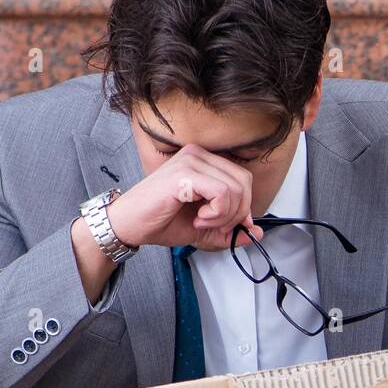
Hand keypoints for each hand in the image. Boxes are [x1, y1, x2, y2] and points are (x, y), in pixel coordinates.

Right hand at [107, 143, 263, 252]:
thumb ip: (231, 231)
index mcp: (204, 162)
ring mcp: (191, 161)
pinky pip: (222, 192)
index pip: (243, 178)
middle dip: (236, 213)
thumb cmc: (160, 220)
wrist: (131, 224)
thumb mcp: (205, 230)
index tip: (228, 225)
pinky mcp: (185, 173)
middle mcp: (198, 155)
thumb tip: (256, 232)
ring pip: (235, 189)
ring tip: (203, 222)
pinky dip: (217, 213)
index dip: (243, 207)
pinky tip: (199, 218)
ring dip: (224, 215)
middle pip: (244, 182)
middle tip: (215, 225)